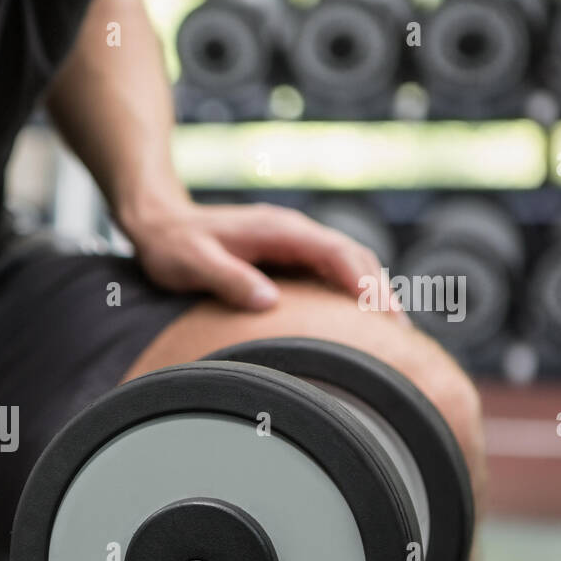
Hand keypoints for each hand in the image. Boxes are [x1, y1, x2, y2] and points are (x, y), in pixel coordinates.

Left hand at [126, 201, 406, 321]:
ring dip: (370, 294)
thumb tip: (269, 302)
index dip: (364, 283)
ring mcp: (292, 243)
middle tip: (400, 336)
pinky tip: (356, 324)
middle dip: (380, 293)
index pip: (337, 253)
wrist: (159, 224)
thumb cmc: (173, 245)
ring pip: (346, 265)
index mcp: (279, 230)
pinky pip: (328, 273)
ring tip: (391, 335)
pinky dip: (349, 294)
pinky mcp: (286, 257)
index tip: (383, 313)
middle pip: (353, 258)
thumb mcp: (194, 263)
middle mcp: (293, 232)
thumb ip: (229, 280)